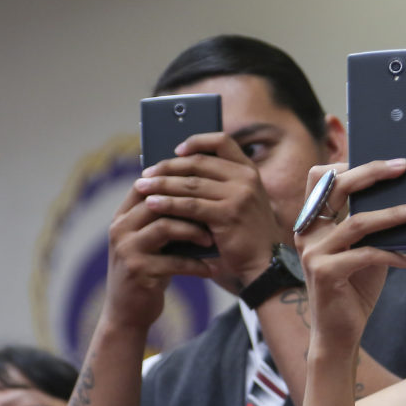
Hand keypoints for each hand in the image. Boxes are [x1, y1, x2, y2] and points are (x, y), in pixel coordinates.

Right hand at [100, 180, 212, 332]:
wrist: (127, 314)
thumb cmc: (147, 273)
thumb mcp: (152, 244)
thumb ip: (163, 220)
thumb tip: (200, 198)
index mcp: (122, 217)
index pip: (147, 186)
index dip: (174, 181)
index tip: (203, 185)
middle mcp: (120, 229)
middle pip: (157, 201)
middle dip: (189, 205)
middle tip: (215, 211)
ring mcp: (126, 249)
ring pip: (164, 227)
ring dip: (193, 232)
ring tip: (211, 240)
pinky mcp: (138, 271)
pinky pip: (174, 262)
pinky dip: (196, 266)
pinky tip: (212, 270)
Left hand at [135, 132, 285, 292]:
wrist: (265, 263)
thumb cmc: (244, 234)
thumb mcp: (240, 202)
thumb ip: (219, 185)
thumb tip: (176, 173)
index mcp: (249, 170)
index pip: (222, 141)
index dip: (197, 141)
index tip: (177, 150)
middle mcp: (246, 178)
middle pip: (199, 163)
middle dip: (168, 167)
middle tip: (146, 174)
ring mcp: (239, 196)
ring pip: (191, 184)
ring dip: (162, 184)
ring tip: (141, 187)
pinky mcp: (228, 215)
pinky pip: (190, 205)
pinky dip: (168, 203)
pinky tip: (152, 204)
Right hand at [294, 159, 405, 353]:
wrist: (339, 334)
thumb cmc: (354, 287)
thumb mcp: (363, 248)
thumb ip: (372, 224)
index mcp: (311, 220)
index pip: (319, 176)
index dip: (346, 162)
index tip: (381, 159)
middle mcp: (306, 232)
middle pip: (336, 186)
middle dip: (372, 172)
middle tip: (404, 166)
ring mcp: (313, 253)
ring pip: (357, 222)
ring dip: (395, 214)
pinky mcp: (325, 274)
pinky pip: (366, 255)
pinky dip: (392, 254)